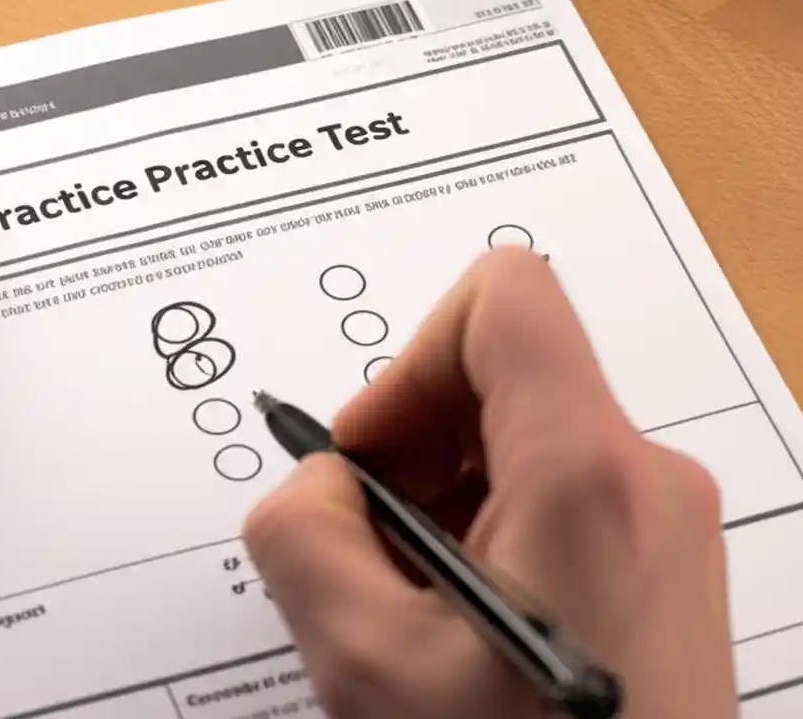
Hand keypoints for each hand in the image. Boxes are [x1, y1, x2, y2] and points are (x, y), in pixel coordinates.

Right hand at [243, 250, 736, 717]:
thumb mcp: (365, 664)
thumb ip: (301, 532)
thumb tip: (318, 484)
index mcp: (589, 477)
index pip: (504, 299)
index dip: (406, 359)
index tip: (368, 459)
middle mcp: (646, 480)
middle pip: (501, 371)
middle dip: (407, 448)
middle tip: (368, 551)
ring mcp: (662, 522)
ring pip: (517, 438)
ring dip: (436, 501)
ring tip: (410, 606)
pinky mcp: (657, 561)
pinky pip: (549, 494)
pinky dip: (480, 532)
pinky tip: (455, 622)